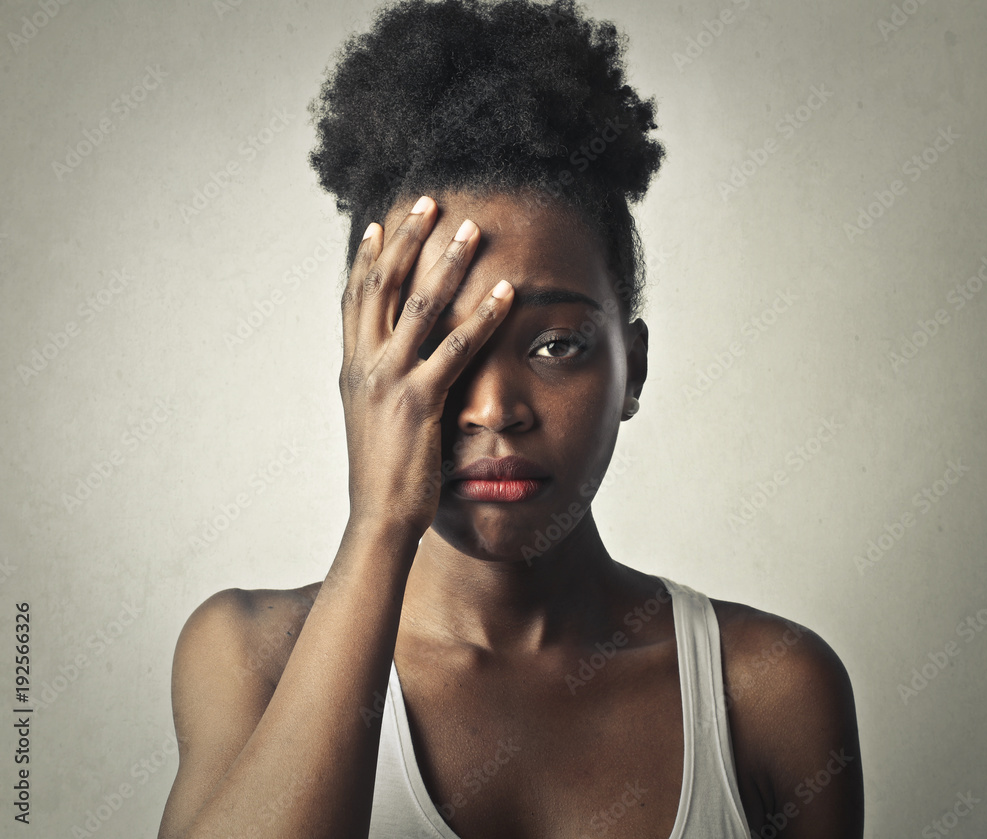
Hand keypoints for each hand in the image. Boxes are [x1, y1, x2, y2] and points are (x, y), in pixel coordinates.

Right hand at [339, 196, 513, 534]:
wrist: (379, 516)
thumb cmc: (383, 473)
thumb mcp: (372, 418)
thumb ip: (382, 383)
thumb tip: (395, 363)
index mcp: (352, 369)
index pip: (354, 300)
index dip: (365, 258)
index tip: (378, 223)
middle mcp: (365, 366)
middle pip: (382, 287)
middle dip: (407, 240)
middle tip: (430, 201)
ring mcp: (390, 381)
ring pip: (419, 306)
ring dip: (447, 263)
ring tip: (471, 229)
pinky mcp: (421, 401)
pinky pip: (456, 347)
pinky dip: (483, 316)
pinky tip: (506, 293)